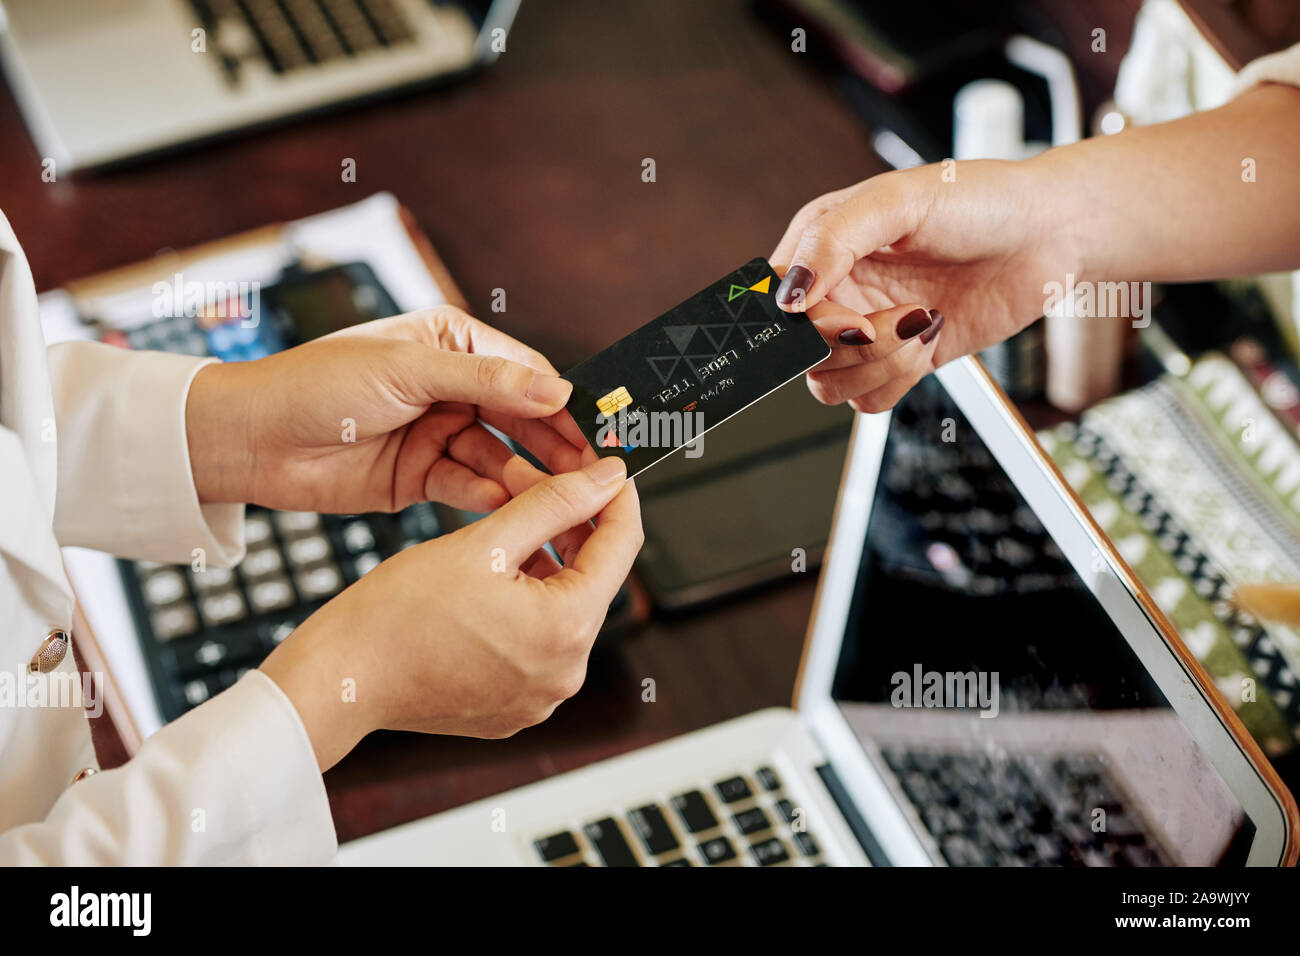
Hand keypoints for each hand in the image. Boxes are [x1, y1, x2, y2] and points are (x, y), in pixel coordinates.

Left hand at [186, 306, 591, 512]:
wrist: (252, 440)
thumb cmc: (316, 384)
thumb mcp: (409, 370)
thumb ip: (487, 380)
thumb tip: (556, 388)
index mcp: (452, 343)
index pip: (526, 371)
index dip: (562, 400)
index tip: (597, 428)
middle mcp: (452, 387)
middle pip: (522, 419)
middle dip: (555, 447)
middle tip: (592, 475)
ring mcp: (438, 432)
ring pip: (501, 458)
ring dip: (527, 479)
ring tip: (557, 501)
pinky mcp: (422, 476)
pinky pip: (470, 487)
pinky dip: (491, 499)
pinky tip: (512, 509)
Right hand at [259, 455, 642, 769]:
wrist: (341, 679)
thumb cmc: (396, 617)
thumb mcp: (484, 541)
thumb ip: (552, 503)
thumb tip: (604, 478)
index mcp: (566, 630)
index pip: (622, 545)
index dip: (616, 496)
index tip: (605, 467)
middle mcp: (565, 673)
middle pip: (593, 579)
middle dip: (572, 528)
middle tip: (542, 485)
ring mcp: (541, 696)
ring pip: (564, 610)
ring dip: (546, 566)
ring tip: (506, 530)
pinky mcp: (516, 706)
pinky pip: (539, 644)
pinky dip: (527, 606)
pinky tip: (495, 578)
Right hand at [771, 158, 1080, 411]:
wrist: (1049, 235)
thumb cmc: (981, 200)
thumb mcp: (898, 200)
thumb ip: (832, 240)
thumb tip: (787, 294)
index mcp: (821, 243)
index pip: (777, 302)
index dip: (805, 323)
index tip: (851, 319)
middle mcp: (837, 289)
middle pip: (801, 353)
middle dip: (855, 345)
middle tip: (904, 316)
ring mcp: (867, 328)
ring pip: (831, 384)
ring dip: (881, 364)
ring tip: (922, 321)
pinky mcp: (899, 359)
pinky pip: (869, 399)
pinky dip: (899, 380)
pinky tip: (930, 338)